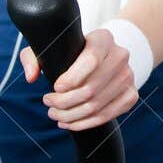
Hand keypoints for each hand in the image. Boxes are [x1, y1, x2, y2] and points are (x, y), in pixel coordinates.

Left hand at [22, 28, 138, 132]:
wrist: (101, 58)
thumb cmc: (70, 52)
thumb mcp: (50, 48)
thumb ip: (33, 57)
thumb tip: (31, 77)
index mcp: (104, 38)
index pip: (91, 60)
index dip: (70, 79)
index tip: (55, 87)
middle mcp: (121, 55)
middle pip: (92, 88)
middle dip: (64, 102)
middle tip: (48, 103)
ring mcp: (128, 76)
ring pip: (97, 105)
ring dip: (71, 115)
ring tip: (55, 114)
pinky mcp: (131, 94)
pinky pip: (107, 115)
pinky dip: (85, 124)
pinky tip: (70, 122)